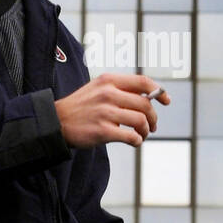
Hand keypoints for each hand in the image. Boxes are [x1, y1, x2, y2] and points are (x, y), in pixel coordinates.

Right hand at [54, 73, 170, 149]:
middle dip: (153, 118)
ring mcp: (105, 112)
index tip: (166, 101)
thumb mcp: (98, 88)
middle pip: (145, 104)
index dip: (159, 91)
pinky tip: (134, 142)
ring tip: (142, 134)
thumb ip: (120, 90)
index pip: (143, 82)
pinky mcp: (102, 131)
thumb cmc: (81, 106)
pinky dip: (137, 141)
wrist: (56, 122)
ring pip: (140, 120)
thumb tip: (148, 98)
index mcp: (109, 80)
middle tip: (152, 126)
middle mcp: (108, 93)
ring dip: (146, 130)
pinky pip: (131, 136)